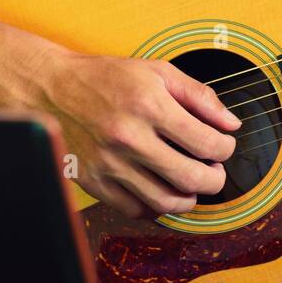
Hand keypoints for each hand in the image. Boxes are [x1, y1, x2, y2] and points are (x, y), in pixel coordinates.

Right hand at [31, 51, 240, 216]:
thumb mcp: (157, 72)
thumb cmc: (105, 78)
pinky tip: (161, 189)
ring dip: (189, 198)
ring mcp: (110, 163)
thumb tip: (231, 124)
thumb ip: (199, 96)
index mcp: (149, 105)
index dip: (225, 149)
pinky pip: (136, 210)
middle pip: (192, 179)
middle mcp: (129, 137)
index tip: (223, 146)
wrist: (49, 89)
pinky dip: (156, 207)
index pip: (207, 143)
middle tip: (213, 171)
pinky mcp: (94, 182)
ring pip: (166, 202)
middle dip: (215, 179)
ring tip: (189, 182)